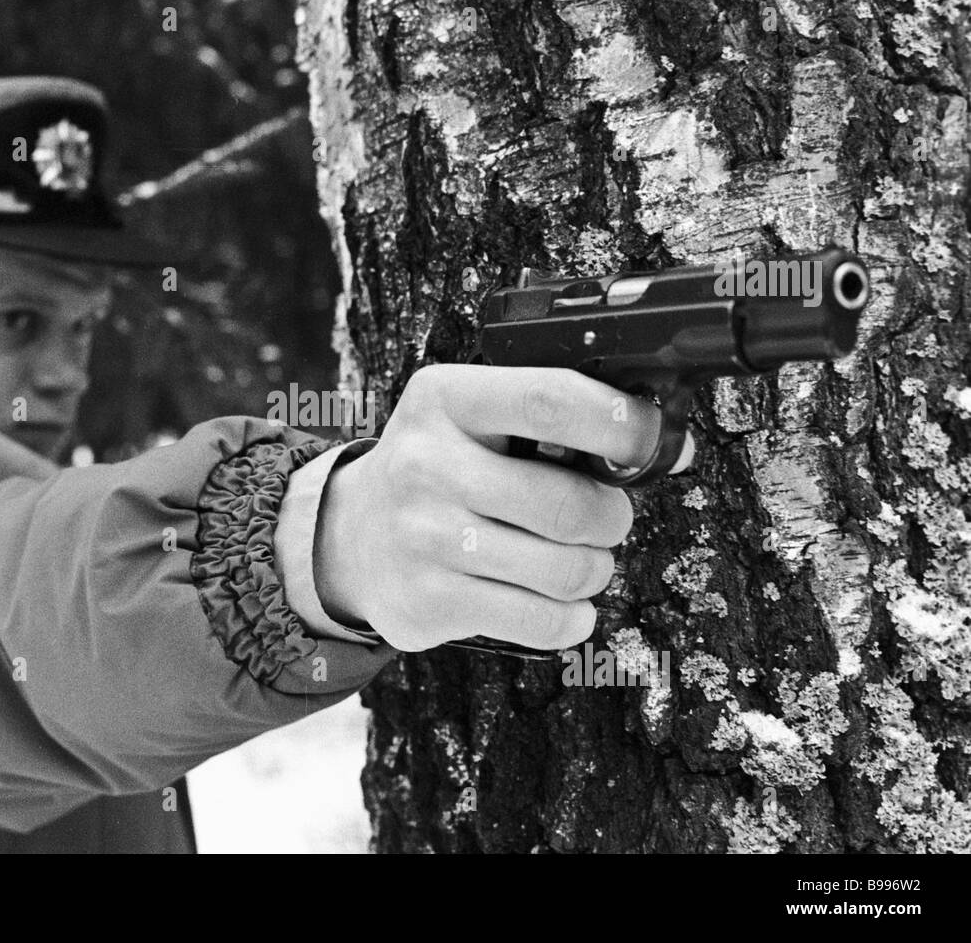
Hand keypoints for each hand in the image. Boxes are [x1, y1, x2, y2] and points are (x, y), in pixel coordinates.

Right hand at [312, 365, 693, 651]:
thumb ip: (560, 423)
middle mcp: (425, 464)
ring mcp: (423, 537)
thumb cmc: (441, 471)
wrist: (350, 537)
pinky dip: (570, 618)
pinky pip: (542, 622)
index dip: (618, 423)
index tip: (646, 444)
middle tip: (602, 520)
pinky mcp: (428, 601)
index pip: (549, 400)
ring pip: (565, 570)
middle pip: (567, 504)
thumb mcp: (475, 420)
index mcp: (444, 399)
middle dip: (609, 519)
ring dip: (591, 571)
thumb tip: (671, 445)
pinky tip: (555, 602)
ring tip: (573, 561)